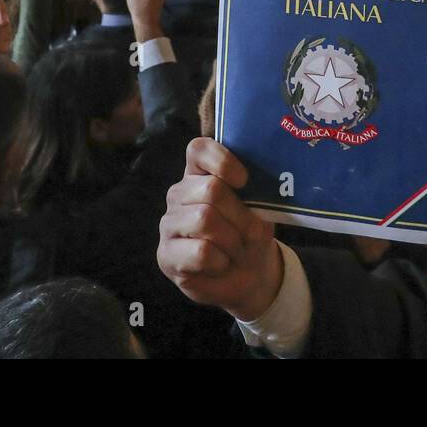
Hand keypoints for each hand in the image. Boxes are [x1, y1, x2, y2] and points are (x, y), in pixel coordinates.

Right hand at [157, 138, 283, 321]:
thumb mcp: (260, 211)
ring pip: (205, 220)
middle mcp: (179, 194)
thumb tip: (256, 195)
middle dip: (241, 215)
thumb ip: (255, 195)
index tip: (244, 180)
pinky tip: (220, 265)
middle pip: (211, 189)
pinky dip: (222, 261)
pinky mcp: (166, 254)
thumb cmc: (251, 235)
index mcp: (200, 174)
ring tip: (236, 250)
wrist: (248, 277)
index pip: (198, 149)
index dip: (223, 161)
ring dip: (233, 240)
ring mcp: (168, 223)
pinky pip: (201, 252)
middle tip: (252, 233)